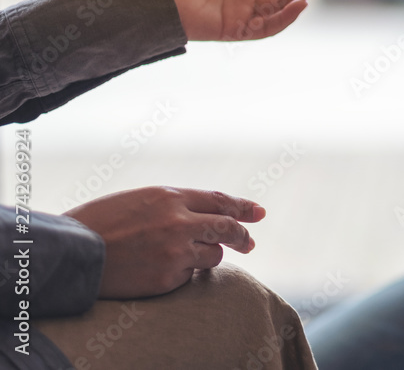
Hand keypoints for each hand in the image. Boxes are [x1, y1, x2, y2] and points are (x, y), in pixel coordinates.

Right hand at [65, 186, 264, 298]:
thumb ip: (176, 205)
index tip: (258, 212)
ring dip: (204, 257)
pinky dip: (180, 274)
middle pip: (227, 228)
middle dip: (242, 235)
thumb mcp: (141, 201)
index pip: (219, 201)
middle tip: (249, 242)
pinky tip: (155, 270)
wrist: (71, 253)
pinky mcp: (167, 278)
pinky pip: (188, 276)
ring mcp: (174, 251)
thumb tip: (209, 214)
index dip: (242, 207)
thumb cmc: (102, 223)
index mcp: (170, 197)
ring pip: (212, 255)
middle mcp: (178, 222)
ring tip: (175, 256)